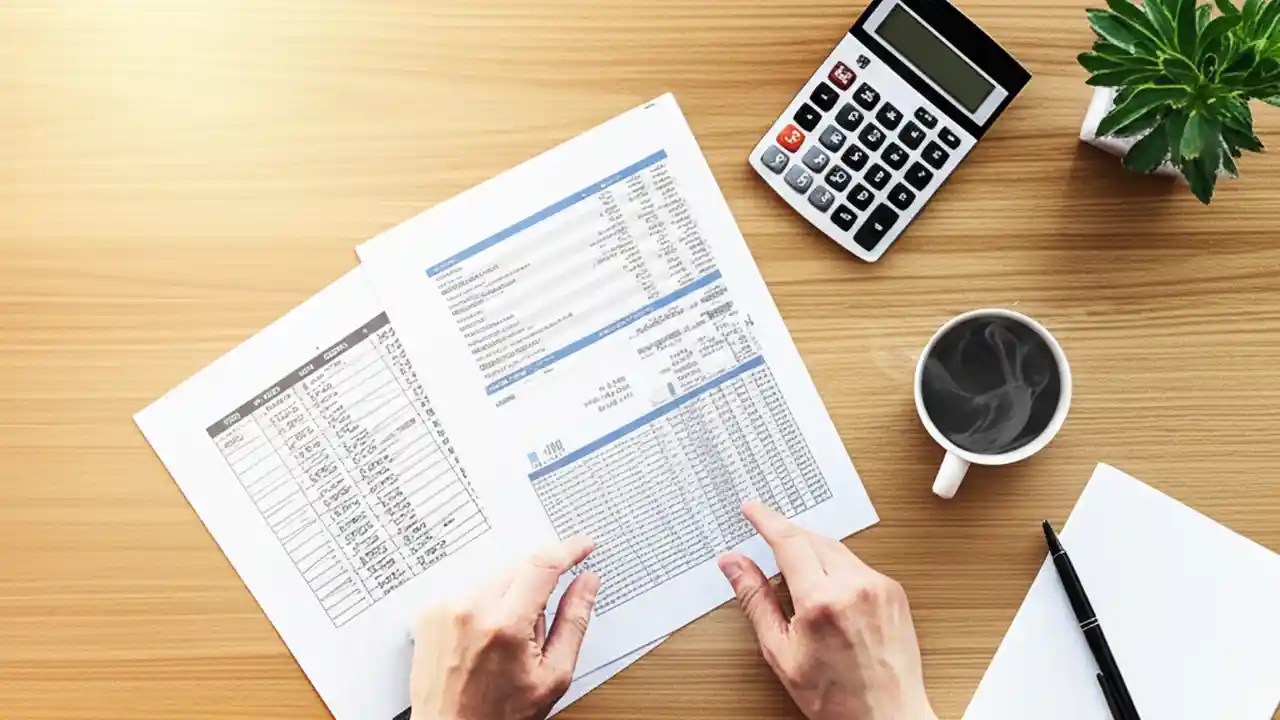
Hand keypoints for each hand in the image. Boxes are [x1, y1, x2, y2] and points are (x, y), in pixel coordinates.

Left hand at [410, 536, 599, 719]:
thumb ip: (573, 622)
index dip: (569, 550)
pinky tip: (483, 639)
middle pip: (519, 568)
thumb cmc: (499, 716)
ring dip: (510, 597)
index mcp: (505, 626)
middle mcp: (470, 610)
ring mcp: (445, 609)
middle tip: (535, 629)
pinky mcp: (429, 612)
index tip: (583, 546)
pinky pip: (470, 591)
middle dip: (538, 586)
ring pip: (495, 578)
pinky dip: (485, 605)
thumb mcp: (552, 675)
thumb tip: (587, 582)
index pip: (543, 565)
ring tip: (504, 643)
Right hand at [718, 503, 935, 719]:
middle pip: (813, 539)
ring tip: (796, 571)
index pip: (788, 541)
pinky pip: (858, 564)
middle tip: (767, 537)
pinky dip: (837, 566)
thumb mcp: (780, 652)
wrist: (887, 717)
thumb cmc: (835, 696)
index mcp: (821, 601)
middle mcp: (854, 586)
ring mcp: (878, 587)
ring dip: (813, 550)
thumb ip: (755, 601)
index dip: (766, 520)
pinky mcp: (894, 592)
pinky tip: (827, 587)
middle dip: (788, 534)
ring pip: (837, 549)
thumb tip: (733, 565)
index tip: (752, 510)